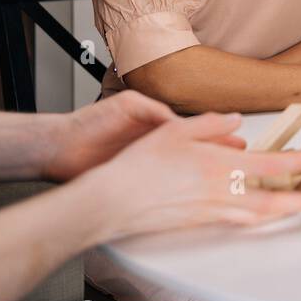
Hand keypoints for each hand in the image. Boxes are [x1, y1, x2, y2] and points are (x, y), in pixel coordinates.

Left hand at [42, 91, 243, 181]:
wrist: (58, 147)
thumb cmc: (88, 123)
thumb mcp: (125, 106)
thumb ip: (153, 110)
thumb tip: (177, 120)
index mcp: (156, 124)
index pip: (193, 130)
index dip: (215, 134)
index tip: (235, 137)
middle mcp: (155, 146)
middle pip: (194, 152)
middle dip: (217, 155)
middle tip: (241, 158)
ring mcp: (147, 166)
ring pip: (183, 171)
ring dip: (205, 175)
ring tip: (228, 178)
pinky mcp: (136, 182)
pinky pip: (165, 186)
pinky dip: (182, 190)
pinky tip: (197, 194)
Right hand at [82, 111, 300, 239]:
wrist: (113, 201)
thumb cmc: (140, 165)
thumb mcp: (175, 129)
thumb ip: (210, 123)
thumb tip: (235, 122)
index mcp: (220, 166)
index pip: (270, 164)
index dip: (296, 163)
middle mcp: (221, 192)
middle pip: (272, 200)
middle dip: (300, 199)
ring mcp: (211, 211)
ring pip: (258, 215)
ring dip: (282, 211)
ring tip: (297, 205)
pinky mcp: (199, 223)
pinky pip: (237, 222)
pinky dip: (256, 218)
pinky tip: (259, 214)